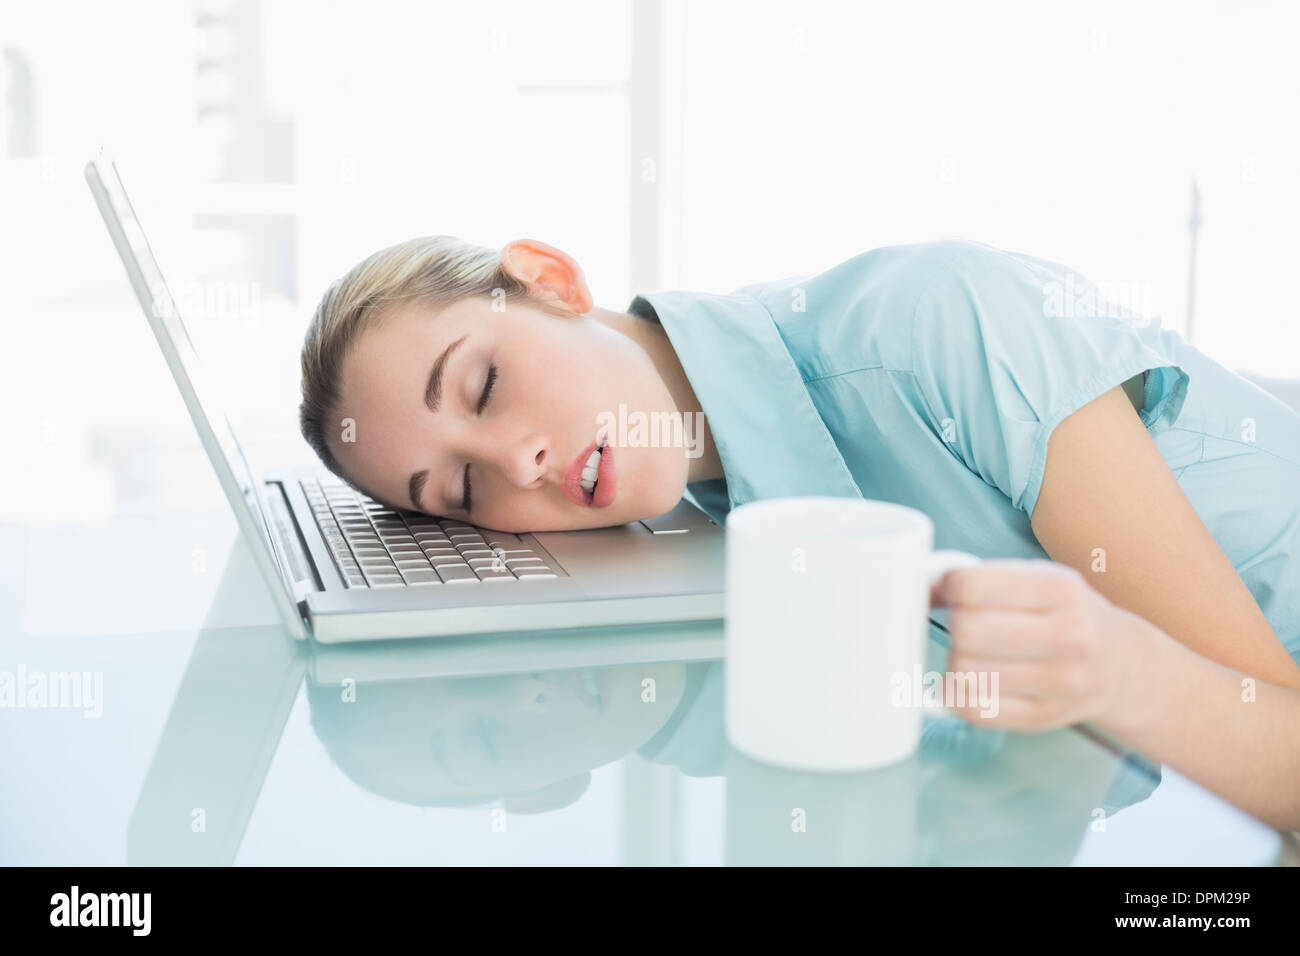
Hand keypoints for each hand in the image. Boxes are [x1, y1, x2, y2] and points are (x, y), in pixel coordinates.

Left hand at [929, 559, 1151, 731]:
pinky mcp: (1044, 718)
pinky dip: (960, 695)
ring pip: (964, 673)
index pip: (971, 588)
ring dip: (957, 661)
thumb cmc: (1064, 614)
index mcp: (1060, 589)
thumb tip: (922, 587)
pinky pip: (974, 709)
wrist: (1119, 664)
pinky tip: (975, 681)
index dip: (948, 588)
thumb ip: (981, 578)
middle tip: (965, 625)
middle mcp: (1067, 635)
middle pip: (966, 632)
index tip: (953, 592)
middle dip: (954, 625)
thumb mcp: (1036, 578)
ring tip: (974, 653)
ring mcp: (1060, 682)